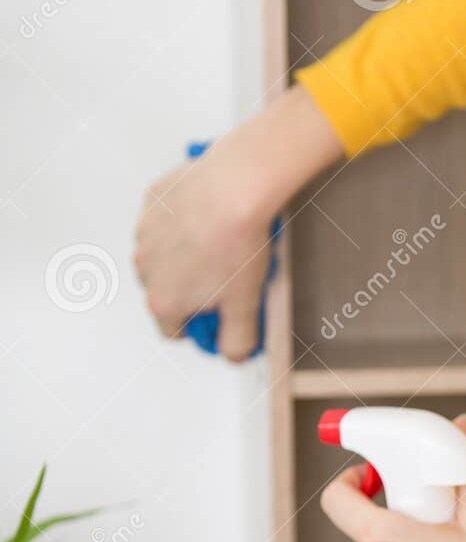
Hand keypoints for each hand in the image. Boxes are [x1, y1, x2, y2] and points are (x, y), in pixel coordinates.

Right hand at [133, 84, 343, 362]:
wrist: (237, 186)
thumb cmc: (240, 245)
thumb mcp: (246, 306)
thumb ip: (236, 340)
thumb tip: (232, 355)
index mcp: (163, 300)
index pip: (172, 330)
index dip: (198, 325)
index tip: (218, 313)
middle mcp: (143, 268)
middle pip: (164, 290)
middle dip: (189, 288)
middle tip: (226, 272)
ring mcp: (144, 231)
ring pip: (162, 254)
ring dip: (183, 253)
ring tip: (219, 241)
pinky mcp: (152, 200)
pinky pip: (164, 218)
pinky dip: (181, 220)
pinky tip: (210, 214)